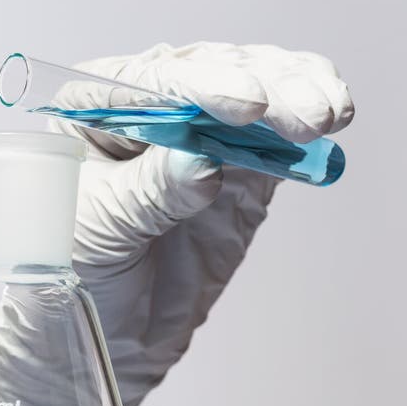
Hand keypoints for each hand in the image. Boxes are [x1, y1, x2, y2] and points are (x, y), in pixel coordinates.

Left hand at [57, 41, 353, 405]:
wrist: (111, 329)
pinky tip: (328, 125)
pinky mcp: (237, 169)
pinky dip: (301, 134)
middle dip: (265, 87)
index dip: (202, 87)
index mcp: (95, 108)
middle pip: (211, 76)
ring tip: (328, 114)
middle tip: (304, 113)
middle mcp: (150, 109)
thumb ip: (150, 192)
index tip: (245, 106)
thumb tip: (203, 160)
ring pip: (252, 95)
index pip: (151, 82)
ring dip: (294, 97)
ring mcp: (199, 136)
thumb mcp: (102, 230)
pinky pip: (272, 140)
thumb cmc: (78, 271)